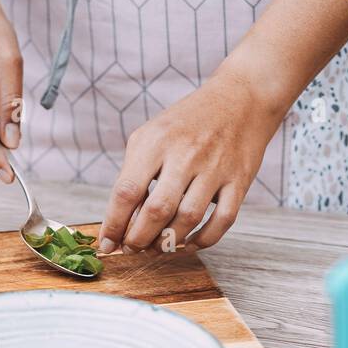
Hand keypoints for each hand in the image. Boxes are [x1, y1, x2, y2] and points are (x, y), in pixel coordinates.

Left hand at [97, 67, 285, 252]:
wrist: (240, 98)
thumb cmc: (186, 124)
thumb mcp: (151, 136)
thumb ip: (134, 175)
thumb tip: (119, 222)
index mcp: (156, 142)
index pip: (126, 192)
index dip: (113, 225)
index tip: (108, 244)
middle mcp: (185, 154)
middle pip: (156, 210)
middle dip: (138, 239)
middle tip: (132, 248)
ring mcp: (215, 168)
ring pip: (188, 219)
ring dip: (168, 242)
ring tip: (156, 248)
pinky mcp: (239, 180)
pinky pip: (222, 221)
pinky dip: (203, 240)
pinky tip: (188, 244)